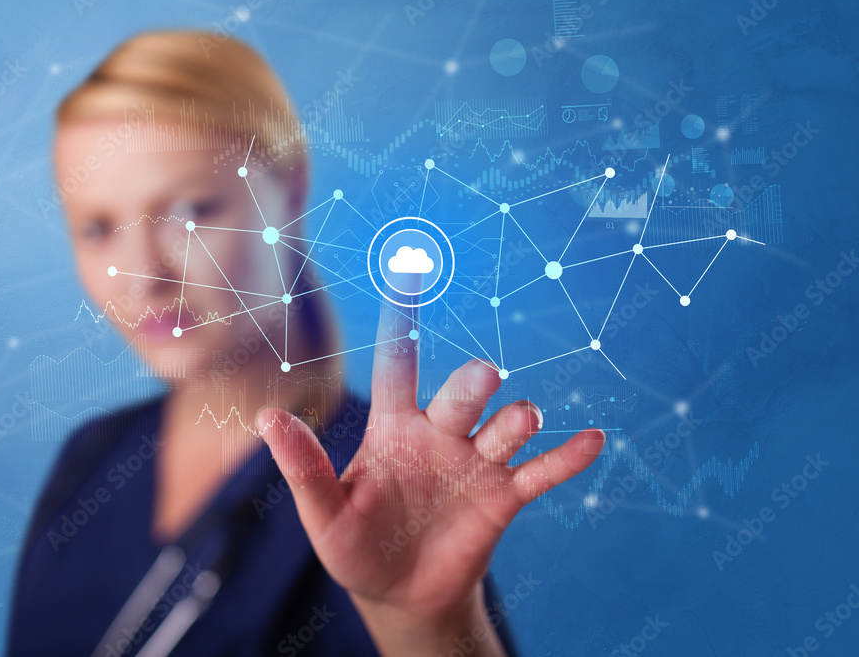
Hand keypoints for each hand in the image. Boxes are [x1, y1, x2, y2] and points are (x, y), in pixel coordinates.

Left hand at [256, 300, 604, 653]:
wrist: (399, 594)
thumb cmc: (355, 546)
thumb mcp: (324, 515)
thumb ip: (303, 469)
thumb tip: (266, 417)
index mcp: (394, 427)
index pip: (399, 359)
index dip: (402, 316)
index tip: (410, 267)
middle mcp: (440, 434)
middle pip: (463, 390)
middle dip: (474, 382)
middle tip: (480, 382)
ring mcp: (475, 464)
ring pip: (507, 424)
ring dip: (518, 419)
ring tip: (521, 423)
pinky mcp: (503, 498)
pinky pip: (542, 473)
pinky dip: (567, 458)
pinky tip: (594, 440)